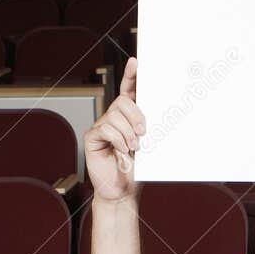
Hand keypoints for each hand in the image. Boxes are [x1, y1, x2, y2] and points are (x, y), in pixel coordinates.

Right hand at [84, 58, 145, 202]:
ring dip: (128, 132)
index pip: (128, 91)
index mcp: (128, 117)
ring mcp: (101, 126)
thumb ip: (149, 127)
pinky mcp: (92, 137)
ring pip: (114, 115)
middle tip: (144, 133)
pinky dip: (118, 140)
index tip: (136, 62)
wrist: (123, 191)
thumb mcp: (149, 144)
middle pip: (122, 101)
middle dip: (136, 115)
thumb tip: (162, 113)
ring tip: (134, 148)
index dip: (131, 76)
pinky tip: (123, 151)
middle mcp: (113, 118)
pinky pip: (105, 129)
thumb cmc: (137, 169)